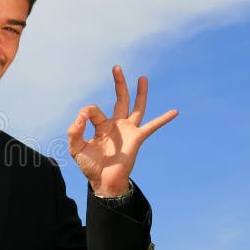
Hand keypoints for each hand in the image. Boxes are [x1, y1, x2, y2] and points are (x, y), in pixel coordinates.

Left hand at [67, 66, 177, 196]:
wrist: (104, 181)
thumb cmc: (90, 166)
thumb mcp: (76, 147)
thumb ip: (74, 130)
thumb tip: (83, 114)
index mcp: (101, 126)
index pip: (93, 110)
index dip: (85, 113)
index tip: (81, 121)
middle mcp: (116, 125)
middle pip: (120, 99)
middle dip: (119, 84)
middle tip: (116, 68)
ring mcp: (128, 131)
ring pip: (136, 107)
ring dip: (140, 93)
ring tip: (142, 78)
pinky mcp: (137, 138)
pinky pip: (152, 126)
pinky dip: (163, 119)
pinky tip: (174, 111)